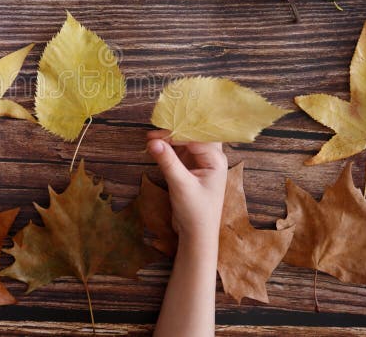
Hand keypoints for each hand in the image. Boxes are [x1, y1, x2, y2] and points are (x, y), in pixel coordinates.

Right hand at [146, 130, 227, 247]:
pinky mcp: (190, 167)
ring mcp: (200, 161)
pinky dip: (168, 148)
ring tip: (149, 140)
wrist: (197, 234)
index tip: (155, 134)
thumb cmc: (195, 212)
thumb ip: (168, 161)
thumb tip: (153, 141)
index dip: (175, 132)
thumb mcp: (181, 185)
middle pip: (193, 134)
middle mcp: (210, 157)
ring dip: (169, 139)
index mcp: (216, 159)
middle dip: (174, 131)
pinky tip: (154, 147)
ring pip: (185, 141)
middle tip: (152, 134)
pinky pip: (179, 151)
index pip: (195, 136)